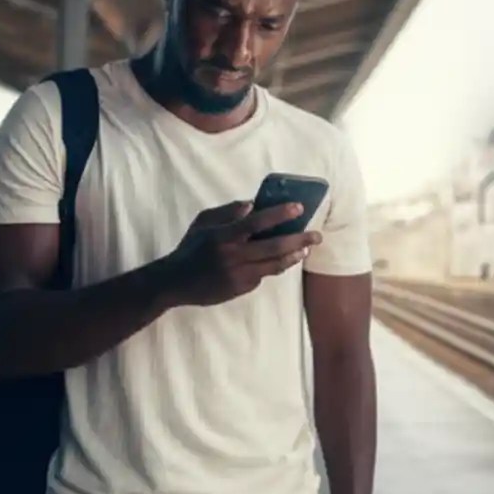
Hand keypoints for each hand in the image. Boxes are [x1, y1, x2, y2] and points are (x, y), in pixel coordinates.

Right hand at [157, 200, 321, 307]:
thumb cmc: (191, 247)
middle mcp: (234, 255)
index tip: (299, 208)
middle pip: (275, 246)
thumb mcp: (204, 222)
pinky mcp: (241, 289)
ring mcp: (239, 274)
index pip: (257, 222)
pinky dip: (274, 266)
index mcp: (224, 235)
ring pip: (275, 265)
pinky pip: (263, 275)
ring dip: (294, 256)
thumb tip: (253, 204)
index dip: (280, 214)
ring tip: (306, 249)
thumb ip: (228, 211)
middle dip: (300, 240)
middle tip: (317, 235)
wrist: (175, 282)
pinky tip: (284, 260)